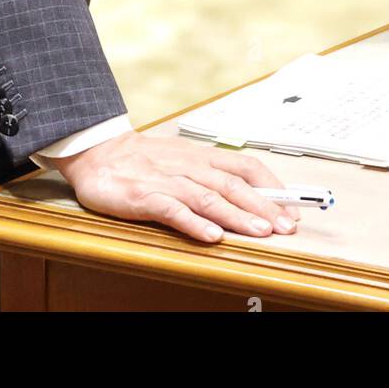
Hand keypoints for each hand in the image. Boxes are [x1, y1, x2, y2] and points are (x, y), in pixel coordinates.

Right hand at [50, 130, 300, 243]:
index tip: (291, 208)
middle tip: (286, 226)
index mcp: (199, 156)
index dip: (271, 186)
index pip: (245, 166)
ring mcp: (166, 181)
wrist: (97, 152)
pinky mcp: (143, 196)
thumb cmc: (142, 159)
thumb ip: (211, 175)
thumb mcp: (181, 159)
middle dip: (263, 206)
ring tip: (259, 232)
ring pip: (207, 197)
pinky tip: (210, 235)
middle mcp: (188, 166)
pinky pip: (172, 209)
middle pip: (232, 184)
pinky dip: (193, 222)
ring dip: (236, 215)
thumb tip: (250, 194)